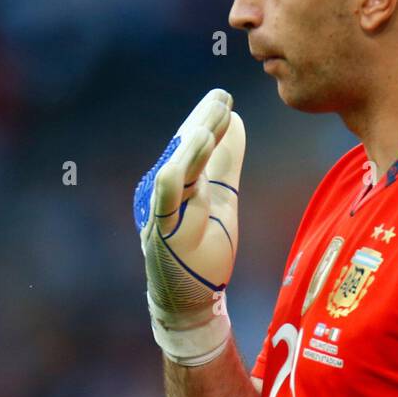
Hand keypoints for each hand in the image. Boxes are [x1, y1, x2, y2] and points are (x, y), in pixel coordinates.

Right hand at [133, 89, 245, 365]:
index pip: (194, 145)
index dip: (208, 121)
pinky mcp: (162, 234)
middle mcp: (170, 192)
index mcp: (184, 182)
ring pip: (173, 173)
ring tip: (208, 127)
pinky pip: (162, 205)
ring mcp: (163, 212)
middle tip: (221, 100)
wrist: (193, 298)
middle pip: (183, 152)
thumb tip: (236, 120)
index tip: (225, 97)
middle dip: (201, 125)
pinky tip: (178, 167)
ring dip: (190, 151)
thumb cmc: (203, 248)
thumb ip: (226, 164)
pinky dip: (170, 183)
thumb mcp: (222, 199)